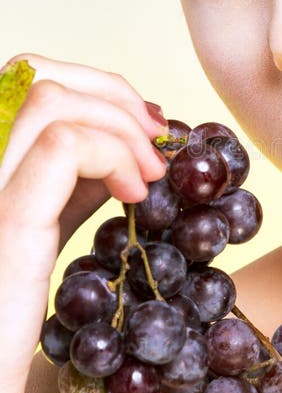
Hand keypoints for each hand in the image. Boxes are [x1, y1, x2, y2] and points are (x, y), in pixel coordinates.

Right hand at [0, 53, 166, 392]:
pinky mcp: (4, 220)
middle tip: (155, 141)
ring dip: (121, 125)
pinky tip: (136, 193)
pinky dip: (113, 155)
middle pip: (37, 73)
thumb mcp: (43, 229)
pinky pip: (60, 148)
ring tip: (149, 175)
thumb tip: (119, 145)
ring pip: (51, 100)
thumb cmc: (3, 319)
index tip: (146, 126)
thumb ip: (70, 182)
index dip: (98, 88)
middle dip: (114, 94)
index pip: (30, 77)